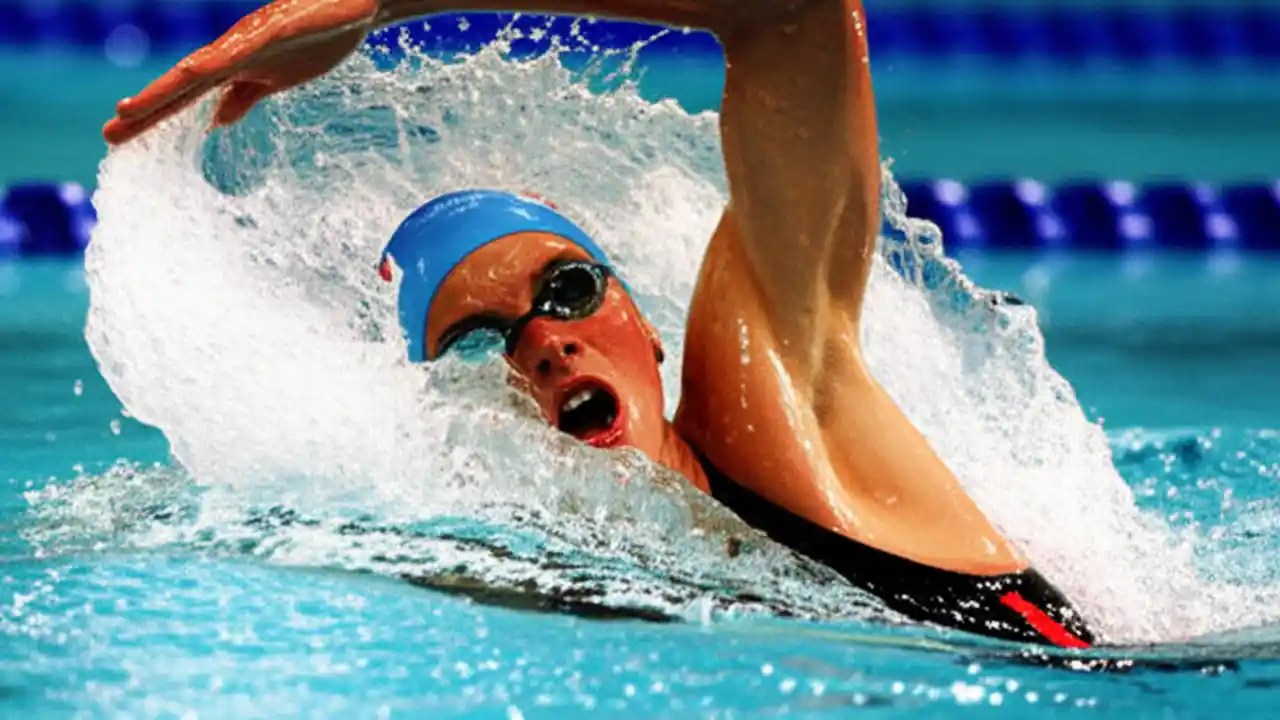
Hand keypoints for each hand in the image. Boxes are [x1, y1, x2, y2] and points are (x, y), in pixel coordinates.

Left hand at [104, 0, 381, 144]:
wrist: (352, 6)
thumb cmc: (316, 37)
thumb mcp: (276, 79)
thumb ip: (245, 96)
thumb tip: (215, 122)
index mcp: (232, 67)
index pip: (184, 95)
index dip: (152, 114)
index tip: (118, 136)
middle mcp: (231, 53)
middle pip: (180, 86)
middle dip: (145, 111)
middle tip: (108, 136)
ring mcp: (250, 43)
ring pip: (198, 70)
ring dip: (162, 92)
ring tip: (128, 111)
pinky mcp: (275, 33)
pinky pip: (239, 51)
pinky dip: (213, 66)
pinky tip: (190, 76)